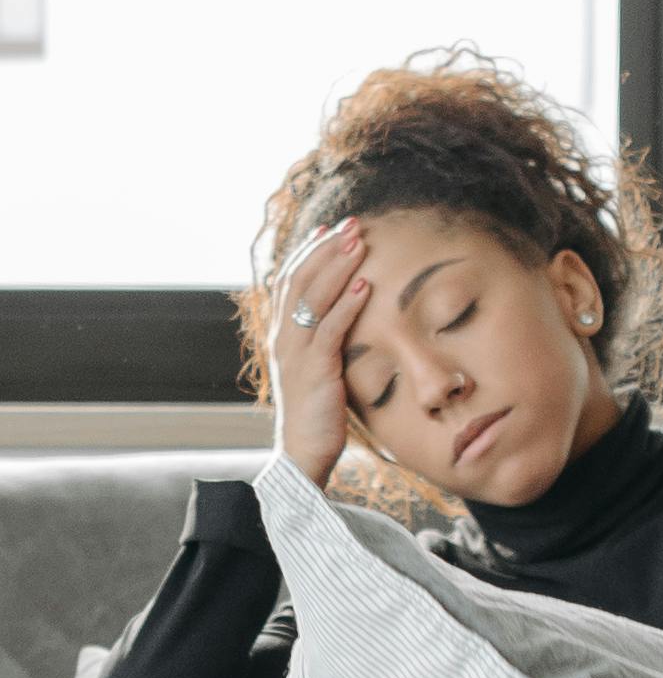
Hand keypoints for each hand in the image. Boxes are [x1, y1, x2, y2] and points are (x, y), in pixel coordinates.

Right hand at [266, 218, 367, 485]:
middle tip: (352, 223)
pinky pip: (329, 331)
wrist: (302, 454)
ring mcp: (295, 354)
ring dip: (338, 267)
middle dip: (326, 248)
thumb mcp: (318, 367)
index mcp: (282, 334)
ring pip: (313, 299)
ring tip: (359, 243)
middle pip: (300, 280)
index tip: (330, 227)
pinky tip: (365, 288)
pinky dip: (347, 306)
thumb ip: (324, 338)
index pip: (290, 280)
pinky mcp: (314, 372)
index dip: (309, 251)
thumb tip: (343, 311)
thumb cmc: (317, 411)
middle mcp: (283, 338)